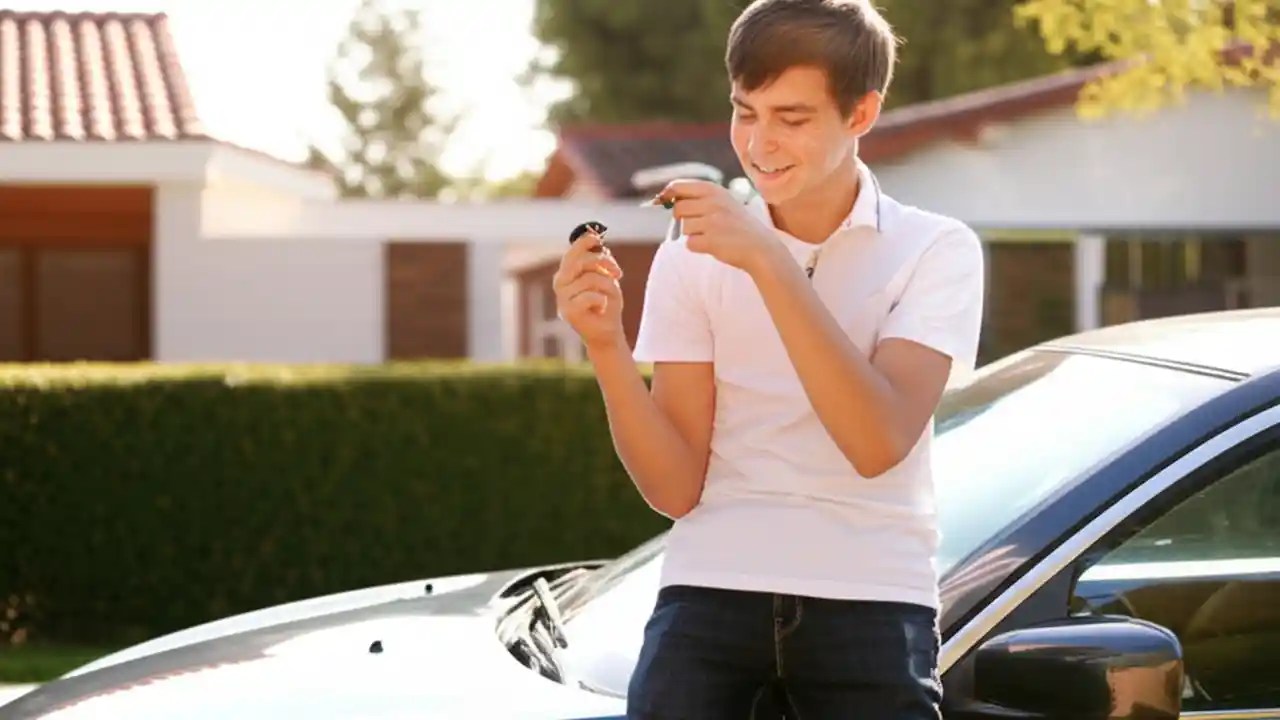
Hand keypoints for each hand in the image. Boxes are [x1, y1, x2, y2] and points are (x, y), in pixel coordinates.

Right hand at [552, 229, 625, 349]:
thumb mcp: (605, 278)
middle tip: (617, 272)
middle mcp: (560, 284)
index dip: (583, 242)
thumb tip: (600, 245)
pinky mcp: (569, 312)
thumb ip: (599, 262)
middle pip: (580, 261)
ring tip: (609, 296)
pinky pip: (590, 296)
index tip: (597, 238)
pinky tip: (602, 307)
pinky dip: (602, 300)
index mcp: (566, 274)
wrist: (607, 332)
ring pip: (590, 279)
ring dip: (607, 285)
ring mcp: (562, 298)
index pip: (571, 253)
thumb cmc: (605, 303)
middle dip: (603, 262)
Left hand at [656, 180, 775, 272]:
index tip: (661, 202)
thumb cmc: (736, 225)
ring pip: (684, 228)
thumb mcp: (722, 201)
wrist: (760, 247)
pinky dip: (698, 247)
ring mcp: (712, 221)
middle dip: (683, 219)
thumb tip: (662, 198)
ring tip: (712, 235)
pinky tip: (714, 245)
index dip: (666, 195)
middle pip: (678, 209)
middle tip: (700, 225)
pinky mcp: (711, 240)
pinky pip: (689, 244)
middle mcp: (713, 202)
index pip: (678, 186)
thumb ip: (696, 197)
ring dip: (693, 234)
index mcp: (714, 189)